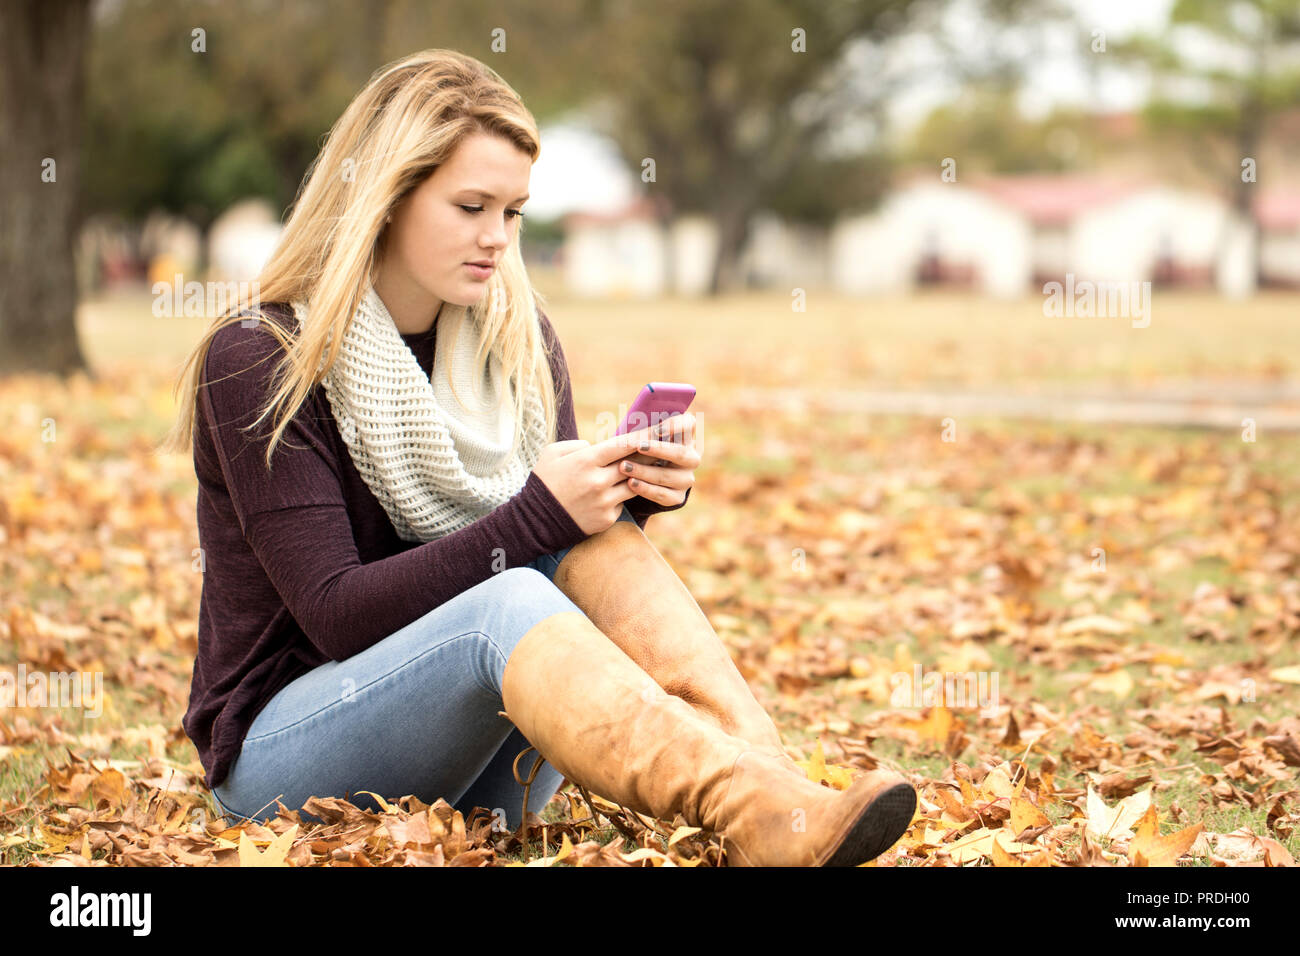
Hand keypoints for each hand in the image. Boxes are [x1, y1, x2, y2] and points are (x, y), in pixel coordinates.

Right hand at [530, 414, 697, 534]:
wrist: (535, 521)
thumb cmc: (544, 482)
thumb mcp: (553, 453)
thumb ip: (578, 445)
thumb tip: (598, 446)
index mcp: (585, 460)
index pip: (623, 444)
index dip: (645, 435)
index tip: (662, 427)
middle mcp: (598, 481)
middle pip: (634, 463)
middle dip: (652, 453)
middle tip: (668, 443)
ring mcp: (604, 502)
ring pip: (635, 483)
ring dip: (643, 475)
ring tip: (655, 465)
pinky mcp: (606, 519)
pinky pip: (624, 502)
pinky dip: (624, 495)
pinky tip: (624, 490)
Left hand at [616, 411, 697, 507]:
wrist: (647, 479)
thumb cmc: (643, 450)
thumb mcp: (645, 437)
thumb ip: (644, 429)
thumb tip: (633, 425)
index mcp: (685, 437)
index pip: (689, 424)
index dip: (676, 426)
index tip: (657, 429)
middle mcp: (691, 458)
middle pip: (680, 453)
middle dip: (658, 450)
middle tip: (638, 446)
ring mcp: (686, 479)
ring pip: (667, 476)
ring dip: (644, 471)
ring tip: (624, 467)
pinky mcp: (678, 497)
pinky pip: (662, 494)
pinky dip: (646, 489)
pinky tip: (631, 483)